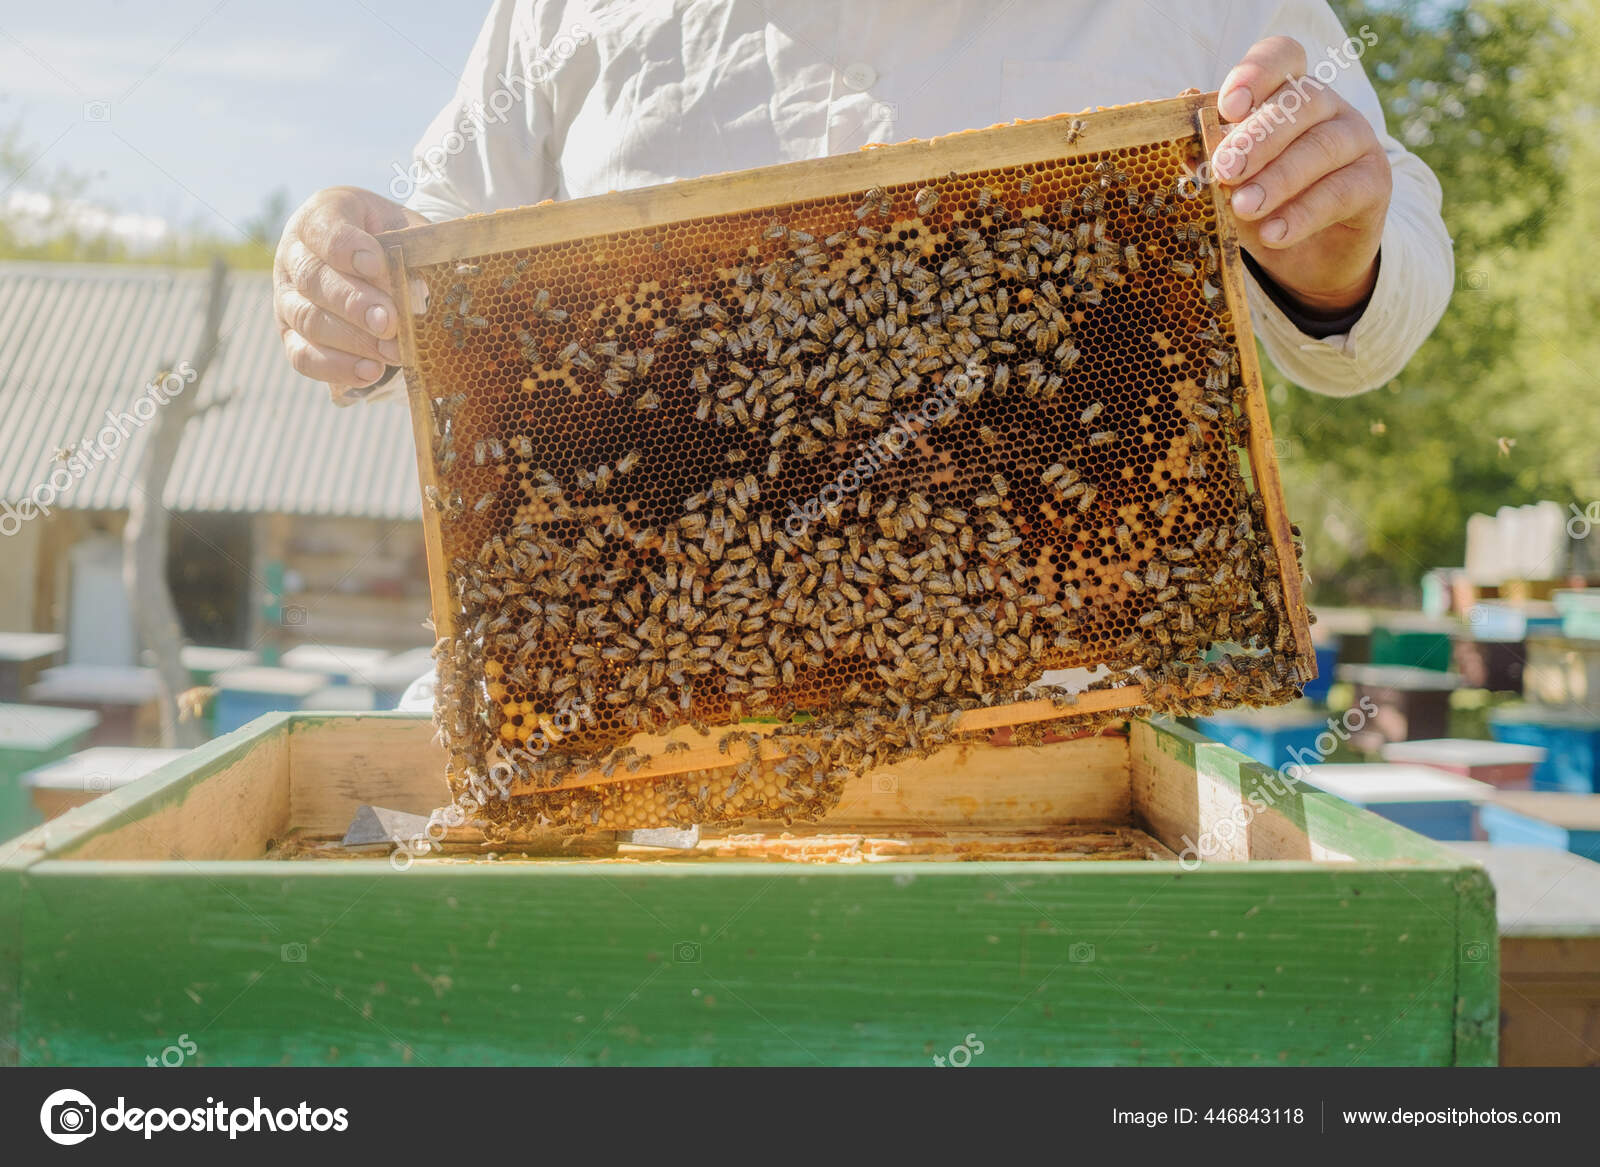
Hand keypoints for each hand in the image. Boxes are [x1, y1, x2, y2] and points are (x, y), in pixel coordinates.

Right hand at [273, 186, 428, 401]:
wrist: (374, 260)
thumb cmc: (391, 241)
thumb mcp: (406, 231)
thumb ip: (414, 251)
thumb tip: (419, 289)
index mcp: (321, 216)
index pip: (322, 229)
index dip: (345, 248)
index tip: (375, 264)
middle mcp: (294, 254)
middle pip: (313, 279)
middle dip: (353, 303)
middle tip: (390, 322)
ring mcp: (287, 296)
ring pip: (308, 320)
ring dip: (352, 340)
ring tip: (391, 352)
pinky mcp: (291, 333)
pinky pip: (302, 355)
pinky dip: (336, 367)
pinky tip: (371, 371)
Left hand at [1212, 36, 1391, 316]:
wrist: (1305, 258)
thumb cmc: (1261, 204)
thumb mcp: (1229, 182)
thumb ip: (1210, 157)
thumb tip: (1185, 135)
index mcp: (1285, 92)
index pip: (1281, 57)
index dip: (1256, 73)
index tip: (1227, 107)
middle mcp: (1326, 106)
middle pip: (1299, 101)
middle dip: (1257, 137)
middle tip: (1226, 169)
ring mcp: (1356, 139)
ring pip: (1321, 146)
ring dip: (1278, 178)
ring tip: (1245, 206)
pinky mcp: (1375, 181)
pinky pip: (1341, 191)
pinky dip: (1303, 214)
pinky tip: (1274, 233)